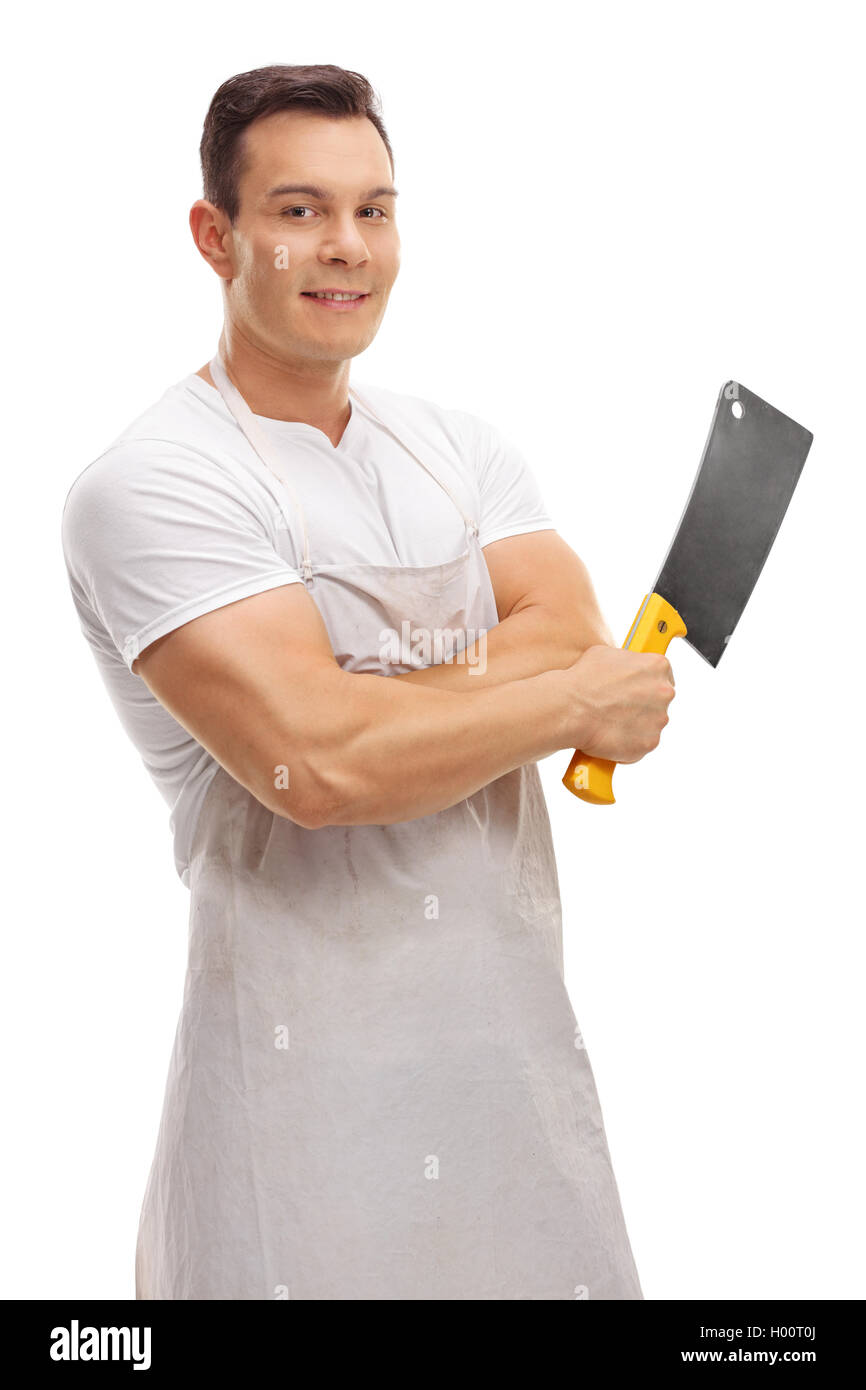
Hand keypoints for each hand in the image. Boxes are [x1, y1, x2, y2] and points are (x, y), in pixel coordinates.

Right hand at [561, 644, 675, 763]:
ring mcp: (659, 719)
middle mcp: (664, 692)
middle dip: (643, 704)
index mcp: (658, 666)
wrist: (569, 709)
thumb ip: (628, 661)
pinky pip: (642, 743)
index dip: (648, 683)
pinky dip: (629, 742)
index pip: (664, 675)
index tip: (638, 688)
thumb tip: (627, 669)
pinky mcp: (649, 743)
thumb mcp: (606, 654)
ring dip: (636, 724)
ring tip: (610, 722)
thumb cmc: (582, 680)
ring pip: (651, 723)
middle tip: (619, 707)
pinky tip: (610, 735)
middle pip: (660, 700)